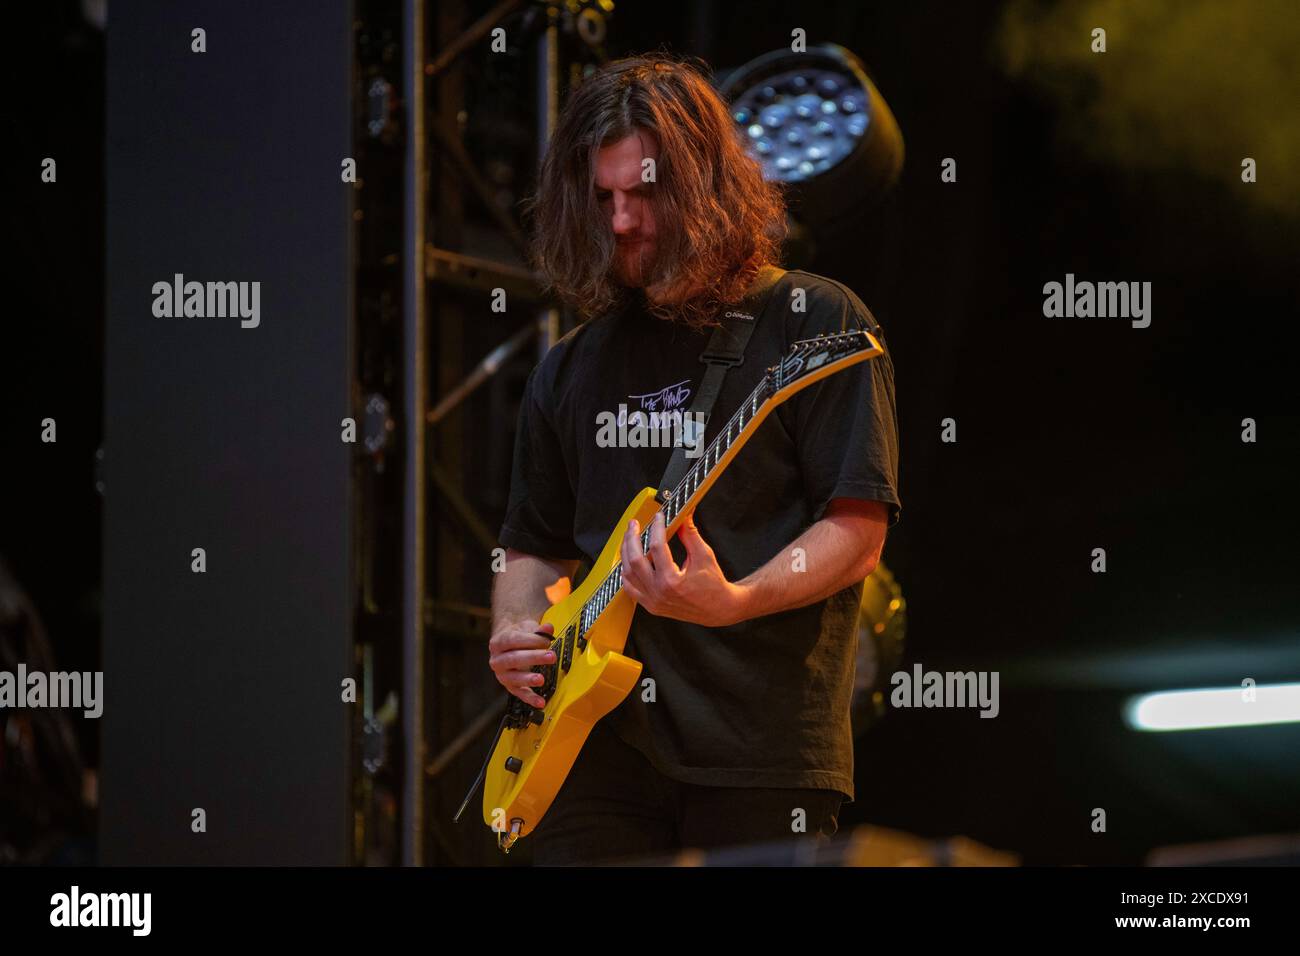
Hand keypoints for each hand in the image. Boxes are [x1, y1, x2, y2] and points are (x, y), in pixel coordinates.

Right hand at [488, 619, 556, 707]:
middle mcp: (497, 660)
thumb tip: (549, 628)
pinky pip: (520, 694)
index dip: (531, 640)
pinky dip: (530, 698)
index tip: (547, 640)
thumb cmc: (518, 636)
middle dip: (534, 658)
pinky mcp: (510, 687)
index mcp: (498, 642)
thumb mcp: (527, 629)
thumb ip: (538, 630)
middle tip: (551, 656)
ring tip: (541, 679)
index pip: (513, 640)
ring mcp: (502, 675)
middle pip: (514, 659)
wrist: (509, 646)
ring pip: (514, 678)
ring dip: (528, 679)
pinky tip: (540, 702)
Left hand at [620, 510, 747, 626]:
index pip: (657, 547)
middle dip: (632, 538)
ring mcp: (652, 601)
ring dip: (625, 554)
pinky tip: (628, 560)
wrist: (718, 608)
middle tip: (634, 524)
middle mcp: (659, 592)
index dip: (656, 528)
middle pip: (634, 560)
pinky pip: (630, 588)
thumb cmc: (713, 585)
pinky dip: (626, 573)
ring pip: (627, 574)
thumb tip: (683, 516)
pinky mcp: (650, 605)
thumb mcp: (704, 555)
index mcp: (672, 581)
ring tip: (629, 539)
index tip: (658, 517)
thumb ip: (690, 534)